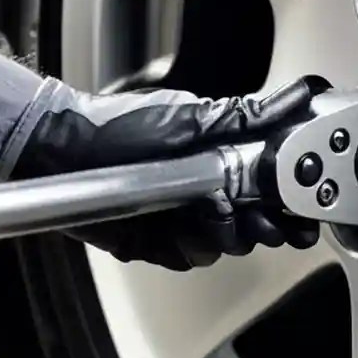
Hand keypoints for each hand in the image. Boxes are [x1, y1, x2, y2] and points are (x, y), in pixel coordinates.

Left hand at [0, 77, 321, 270]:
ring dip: (219, 234)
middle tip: (249, 215)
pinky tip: (172, 230)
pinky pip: (192, 258)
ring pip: (230, 244)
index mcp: (226, 155)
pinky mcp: (164, 243)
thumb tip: (294, 99)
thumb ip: (244, 117)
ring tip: (201, 215)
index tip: (295, 204)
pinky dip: (185, 247)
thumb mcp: (187, 116)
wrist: (62, 157)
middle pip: (262, 222)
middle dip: (261, 223)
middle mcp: (212, 188)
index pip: (276, 184)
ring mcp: (189, 218)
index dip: (291, 198)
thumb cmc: (116, 128)